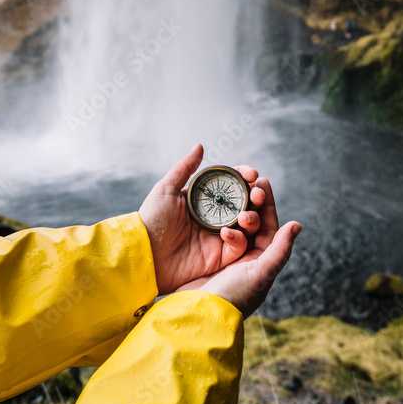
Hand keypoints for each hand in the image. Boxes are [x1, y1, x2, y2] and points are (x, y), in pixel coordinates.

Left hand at [139, 143, 265, 294]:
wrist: (144, 252)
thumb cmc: (151, 219)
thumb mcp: (166, 189)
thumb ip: (185, 168)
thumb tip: (200, 146)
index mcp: (204, 200)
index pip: (231, 185)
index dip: (244, 177)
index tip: (252, 173)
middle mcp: (214, 217)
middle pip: (244, 203)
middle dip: (256, 195)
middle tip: (258, 192)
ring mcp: (218, 237)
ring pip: (247, 225)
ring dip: (253, 216)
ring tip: (245, 214)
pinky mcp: (219, 257)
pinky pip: (238, 247)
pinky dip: (239, 239)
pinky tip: (228, 232)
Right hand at [176, 175, 300, 317]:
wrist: (199, 314)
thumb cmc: (234, 297)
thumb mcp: (260, 273)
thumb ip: (280, 250)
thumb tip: (297, 224)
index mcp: (263, 262)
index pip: (270, 226)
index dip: (267, 203)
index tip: (262, 181)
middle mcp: (247, 258)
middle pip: (252, 222)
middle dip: (251, 204)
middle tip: (247, 189)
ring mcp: (226, 256)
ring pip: (234, 224)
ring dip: (235, 211)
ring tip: (234, 207)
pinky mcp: (207, 255)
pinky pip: (215, 230)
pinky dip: (217, 220)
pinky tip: (215, 215)